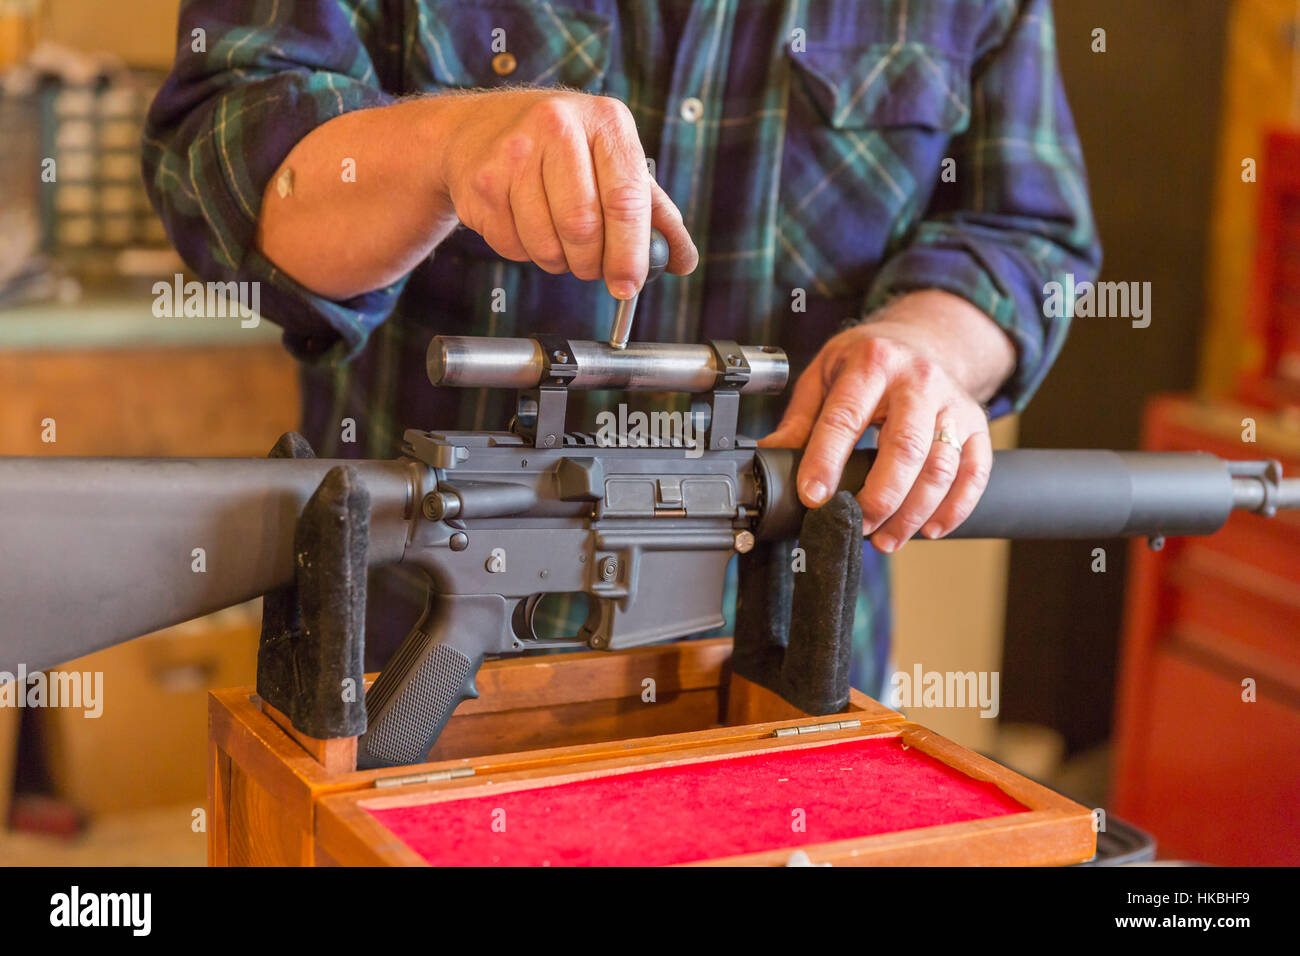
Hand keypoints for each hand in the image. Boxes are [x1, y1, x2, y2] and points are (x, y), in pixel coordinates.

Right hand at [430, 89, 696, 297]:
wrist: (477, 129)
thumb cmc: (559, 148)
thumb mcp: (613, 161)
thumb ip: (653, 212)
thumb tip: (682, 260)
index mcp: (605, 121)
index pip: (625, 200)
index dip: (630, 253)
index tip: (629, 284)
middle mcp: (558, 126)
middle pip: (584, 228)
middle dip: (591, 264)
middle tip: (592, 267)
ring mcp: (514, 153)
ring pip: (547, 244)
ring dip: (558, 262)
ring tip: (560, 242)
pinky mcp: (482, 182)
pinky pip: (514, 246)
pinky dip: (526, 253)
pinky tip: (526, 226)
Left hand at [760, 291, 1014, 551]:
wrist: (923, 339)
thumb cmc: (867, 361)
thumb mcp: (824, 374)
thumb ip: (800, 418)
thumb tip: (770, 456)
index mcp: (872, 363)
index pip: (846, 417)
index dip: (827, 460)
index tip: (813, 497)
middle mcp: (918, 380)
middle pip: (905, 448)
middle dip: (880, 497)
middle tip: (858, 525)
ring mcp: (953, 404)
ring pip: (942, 467)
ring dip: (914, 513)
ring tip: (885, 539)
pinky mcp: (977, 425)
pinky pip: (975, 473)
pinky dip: (955, 507)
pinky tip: (930, 528)